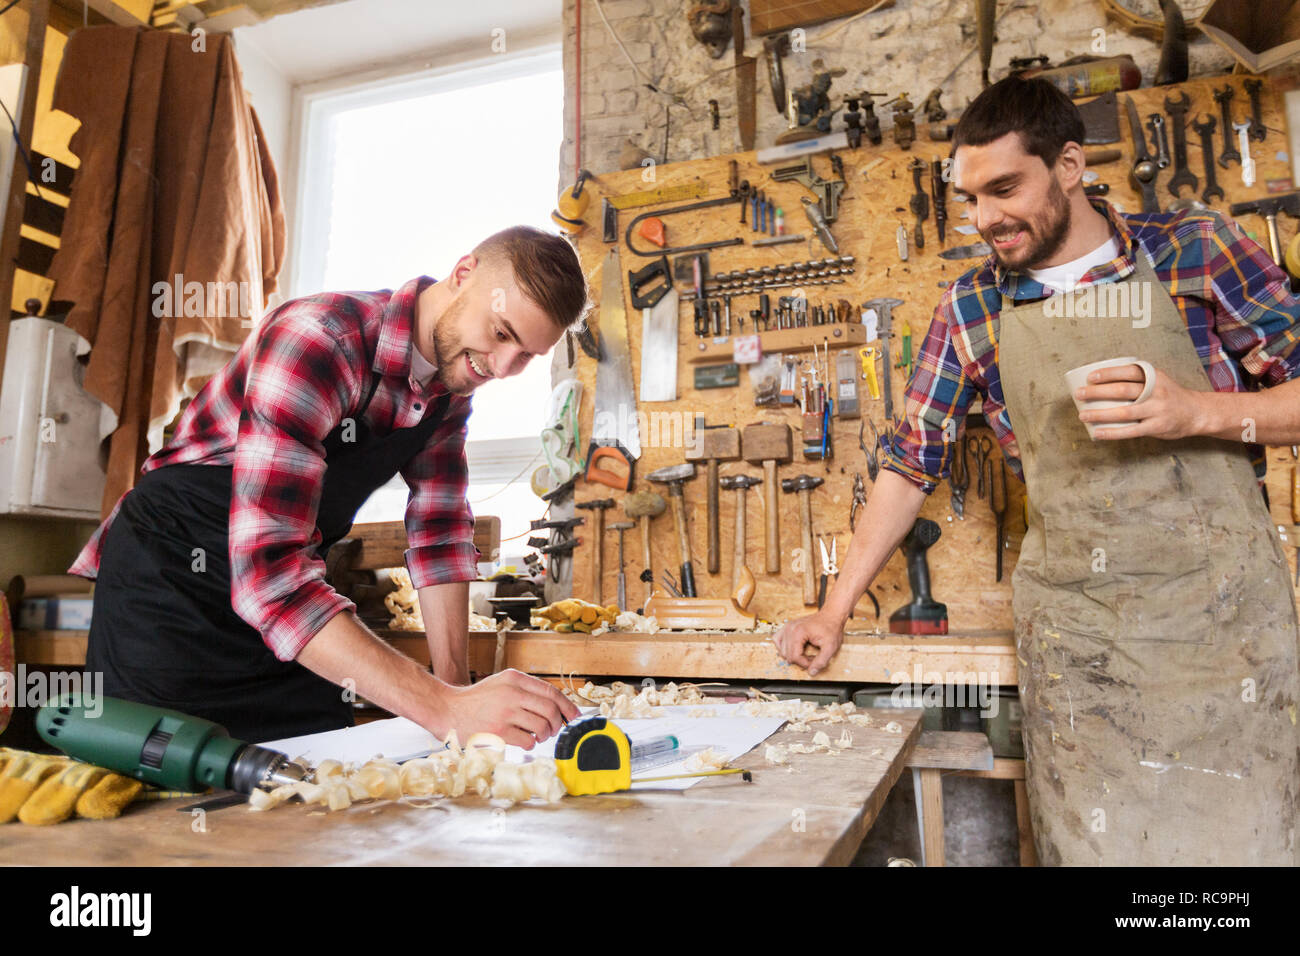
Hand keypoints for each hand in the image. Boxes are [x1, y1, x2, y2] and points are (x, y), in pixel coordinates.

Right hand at [432, 669, 580, 749]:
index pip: (551, 691)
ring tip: (537, 735)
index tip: (575, 716)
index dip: (568, 706)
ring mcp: (506, 712)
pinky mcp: (499, 732)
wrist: (448, 710)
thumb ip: (526, 691)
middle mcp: (512, 693)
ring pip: (542, 726)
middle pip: (551, 710)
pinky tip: (524, 740)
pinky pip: (529, 740)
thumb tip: (556, 706)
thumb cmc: (477, 700)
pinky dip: (531, 743)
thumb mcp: (502, 684)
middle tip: (553, 729)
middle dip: (558, 723)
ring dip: (544, 734)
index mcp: (515, 679)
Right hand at [772, 610, 845, 676]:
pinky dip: (783, 647)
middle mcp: (790, 628)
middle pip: (788, 654)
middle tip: (812, 657)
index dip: (804, 663)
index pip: (794, 656)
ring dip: (793, 655)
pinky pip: (777, 640)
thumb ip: (821, 661)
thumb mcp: (830, 647)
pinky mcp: (787, 627)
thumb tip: (811, 672)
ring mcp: (787, 627)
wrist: (831, 616)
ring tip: (805, 653)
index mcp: (799, 632)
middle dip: (800, 660)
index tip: (814, 661)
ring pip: (782, 650)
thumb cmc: (831, 628)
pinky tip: (793, 649)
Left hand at [1075, 363, 1206, 440]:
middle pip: (1122, 390)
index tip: (1090, 377)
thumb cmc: (1168, 395)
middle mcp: (1156, 391)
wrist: (1197, 412)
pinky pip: (1131, 431)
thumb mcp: (1157, 380)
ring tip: (1082, 415)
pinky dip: (1112, 432)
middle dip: (1097, 392)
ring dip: (1100, 414)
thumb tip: (1101, 382)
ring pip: (1124, 412)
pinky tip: (1098, 433)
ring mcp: (1157, 410)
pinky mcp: (1157, 427)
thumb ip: (1136, 379)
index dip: (1108, 373)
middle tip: (1079, 394)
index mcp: (1154, 376)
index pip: (1128, 371)